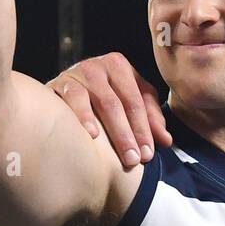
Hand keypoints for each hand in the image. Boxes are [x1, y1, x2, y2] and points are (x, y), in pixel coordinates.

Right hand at [46, 52, 170, 166]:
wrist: (62, 88)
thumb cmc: (103, 96)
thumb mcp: (130, 101)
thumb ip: (150, 118)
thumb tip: (166, 141)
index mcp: (119, 66)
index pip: (136, 101)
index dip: (144, 129)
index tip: (148, 155)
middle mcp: (97, 66)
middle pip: (117, 103)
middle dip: (127, 134)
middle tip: (132, 160)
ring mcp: (76, 73)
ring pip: (98, 101)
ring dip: (108, 128)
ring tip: (112, 152)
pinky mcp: (57, 84)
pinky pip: (71, 98)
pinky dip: (82, 115)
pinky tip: (90, 134)